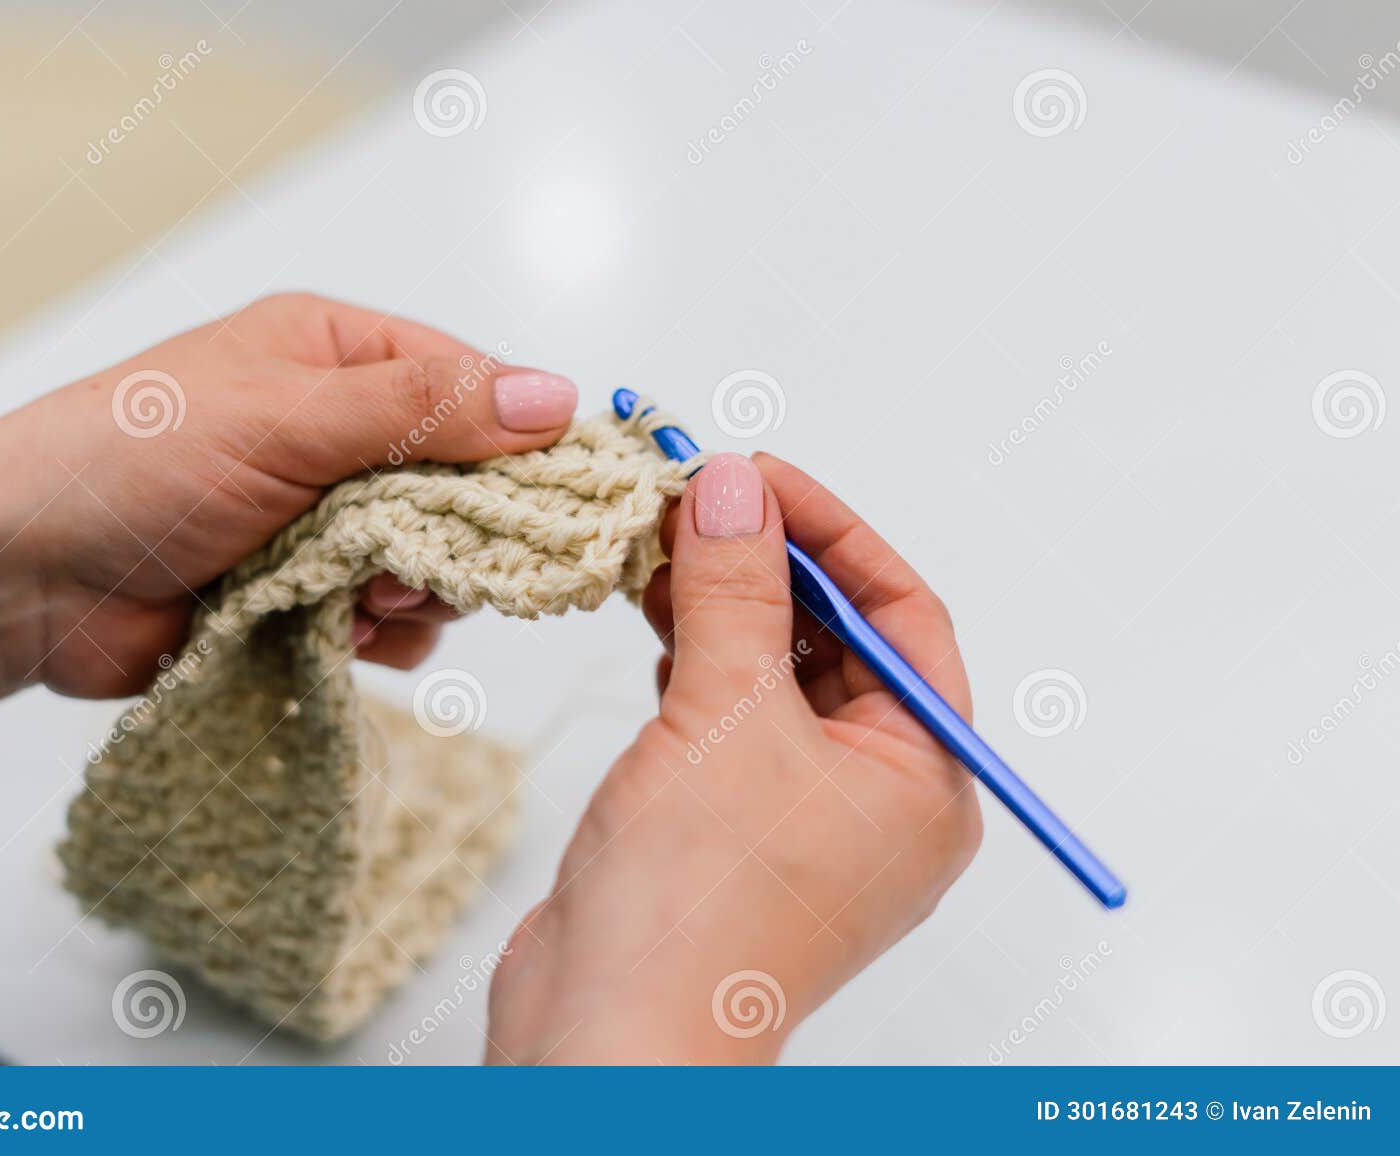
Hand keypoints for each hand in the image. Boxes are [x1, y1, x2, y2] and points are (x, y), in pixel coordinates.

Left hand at [0, 293, 578, 777]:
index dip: (525, 439)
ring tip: (358, 593)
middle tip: (427, 556)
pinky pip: (398, 622)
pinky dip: (382, 633)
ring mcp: (326, 519)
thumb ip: (424, 410)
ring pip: (441, 560)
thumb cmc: (130, 462)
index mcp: (337, 355)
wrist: (19, 580)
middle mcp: (342, 433)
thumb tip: (555, 397)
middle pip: (469, 482)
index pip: (474, 386)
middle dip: (459, 528)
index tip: (571, 492)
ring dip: (417, 588)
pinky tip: (338, 630)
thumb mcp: (287, 417)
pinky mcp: (309, 595)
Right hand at [486, 453, 981, 1063]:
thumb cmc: (694, 909)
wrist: (607, 1037)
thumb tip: (732, 486)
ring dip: (722, 601)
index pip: (902, 616)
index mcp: (922, 779)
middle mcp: (876, 797)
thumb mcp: (726, 717)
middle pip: (835, 639)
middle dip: (767, 561)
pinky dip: (693, 656)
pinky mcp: (731, 824)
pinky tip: (650, 613)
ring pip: (774, 672)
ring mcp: (801, 814)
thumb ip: (734, 590)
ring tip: (660, 537)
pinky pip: (729, 713)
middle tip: (696, 494)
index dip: (831, 533)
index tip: (756, 475)